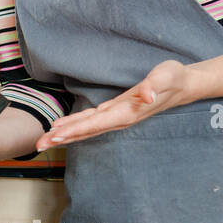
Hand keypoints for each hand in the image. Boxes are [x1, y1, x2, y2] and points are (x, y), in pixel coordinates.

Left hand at [36, 59, 198, 149]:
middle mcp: (119, 119)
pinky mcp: (115, 111)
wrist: (184, 85)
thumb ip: (155, 85)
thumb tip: (146, 95)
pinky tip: (61, 126)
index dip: (75, 129)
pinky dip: (74, 125)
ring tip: (44, 140)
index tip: (56, 135)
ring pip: (86, 128)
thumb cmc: (174, 79)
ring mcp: (117, 116)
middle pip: (86, 131)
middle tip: (39, 145)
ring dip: (65, 134)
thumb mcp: (166, 77)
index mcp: (127, 113)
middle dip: (62, 138)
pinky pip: (90, 121)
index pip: (96, 123)